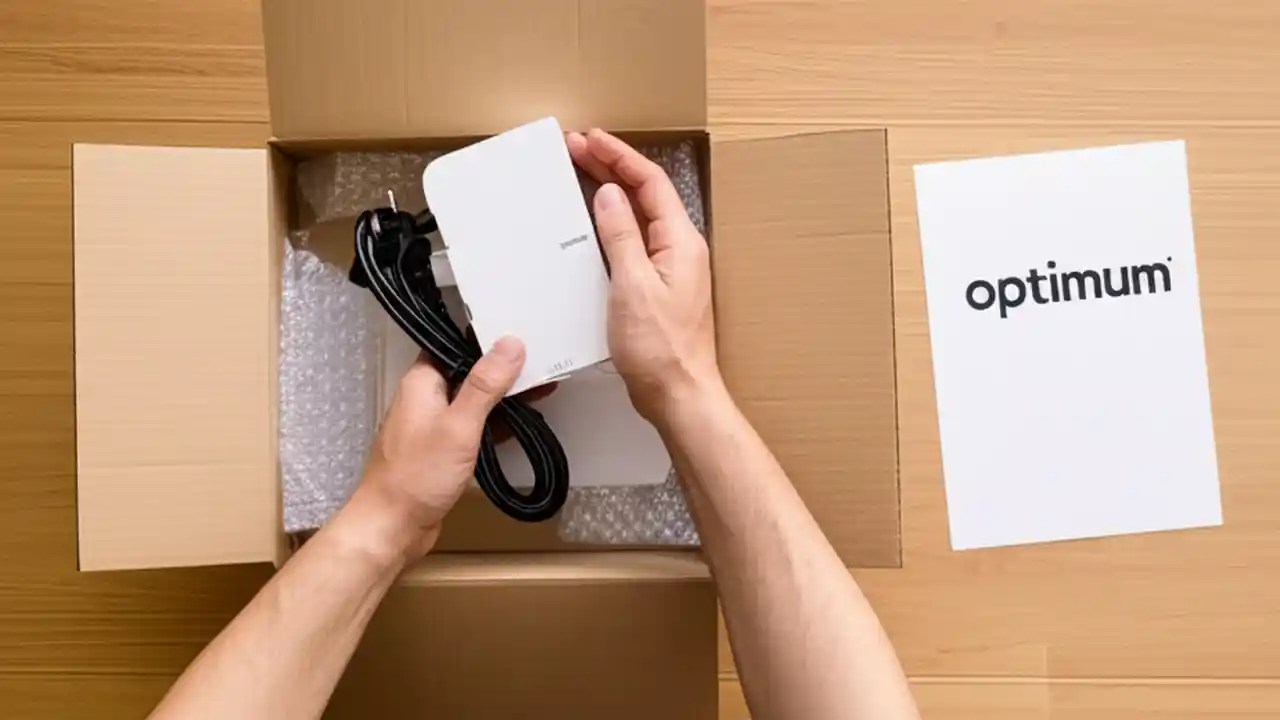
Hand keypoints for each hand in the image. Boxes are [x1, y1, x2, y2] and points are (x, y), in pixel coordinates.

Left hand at [352, 337, 525, 558]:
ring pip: (473, 400)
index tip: (520, 331)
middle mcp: (425, 398)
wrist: (393, 527)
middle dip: (502, 368)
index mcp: (421, 381)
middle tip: (540, 359)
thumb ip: (485, 384)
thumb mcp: (459, 424)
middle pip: (468, 371)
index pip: (454, 343)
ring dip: (502, 396)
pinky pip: (473, 426)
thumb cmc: (416, 476)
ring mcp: (433, 425)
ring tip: (539, 386)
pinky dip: (495, 422)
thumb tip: (510, 344)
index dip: (486, 337)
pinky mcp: (442, 450)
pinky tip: (521, 422)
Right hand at [566, 129, 721, 421]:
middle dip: (612, 166)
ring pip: (640, 215)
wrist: (678, 394)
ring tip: (584, 171)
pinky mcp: (659, 287)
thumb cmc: (661, 351)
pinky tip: (594, 224)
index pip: (650, 182)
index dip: (619, 156)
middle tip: (579, 147)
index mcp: (681, 242)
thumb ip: (621, 236)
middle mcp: (681, 250)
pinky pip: (635, 241)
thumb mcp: (633, 286)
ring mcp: (671, 269)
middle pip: (646, 194)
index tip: (591, 139)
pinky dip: (613, 223)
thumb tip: (610, 197)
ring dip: (613, 191)